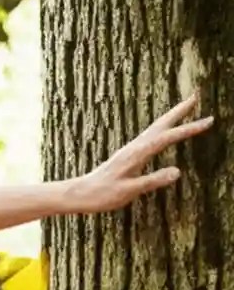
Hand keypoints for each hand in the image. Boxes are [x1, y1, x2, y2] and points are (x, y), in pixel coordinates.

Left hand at [64, 94, 212, 212]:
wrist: (81, 193)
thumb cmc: (103, 195)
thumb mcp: (128, 191)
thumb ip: (152, 181)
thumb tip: (177, 171)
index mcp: (136, 154)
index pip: (167, 138)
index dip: (188, 129)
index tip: (208, 120)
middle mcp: (134, 147)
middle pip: (161, 124)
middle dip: (180, 110)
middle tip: (197, 95)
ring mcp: (131, 149)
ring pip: (155, 127)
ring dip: (172, 116)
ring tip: (187, 106)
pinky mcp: (128, 154)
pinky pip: (151, 135)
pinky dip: (162, 128)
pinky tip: (165, 130)